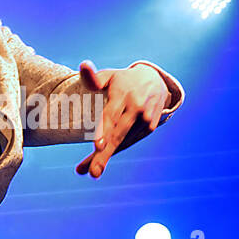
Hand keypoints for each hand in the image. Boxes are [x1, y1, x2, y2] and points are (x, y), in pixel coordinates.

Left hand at [75, 61, 170, 178]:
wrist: (155, 79)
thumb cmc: (123, 79)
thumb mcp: (109, 75)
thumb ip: (93, 77)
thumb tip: (83, 65)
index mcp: (123, 95)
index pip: (111, 114)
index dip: (104, 130)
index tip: (98, 145)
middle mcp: (136, 108)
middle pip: (118, 134)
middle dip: (105, 155)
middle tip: (93, 173)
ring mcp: (145, 119)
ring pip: (124, 141)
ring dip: (107, 156)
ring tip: (91, 171)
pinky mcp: (150, 127)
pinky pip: (130, 141)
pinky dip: (117, 149)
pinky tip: (101, 158)